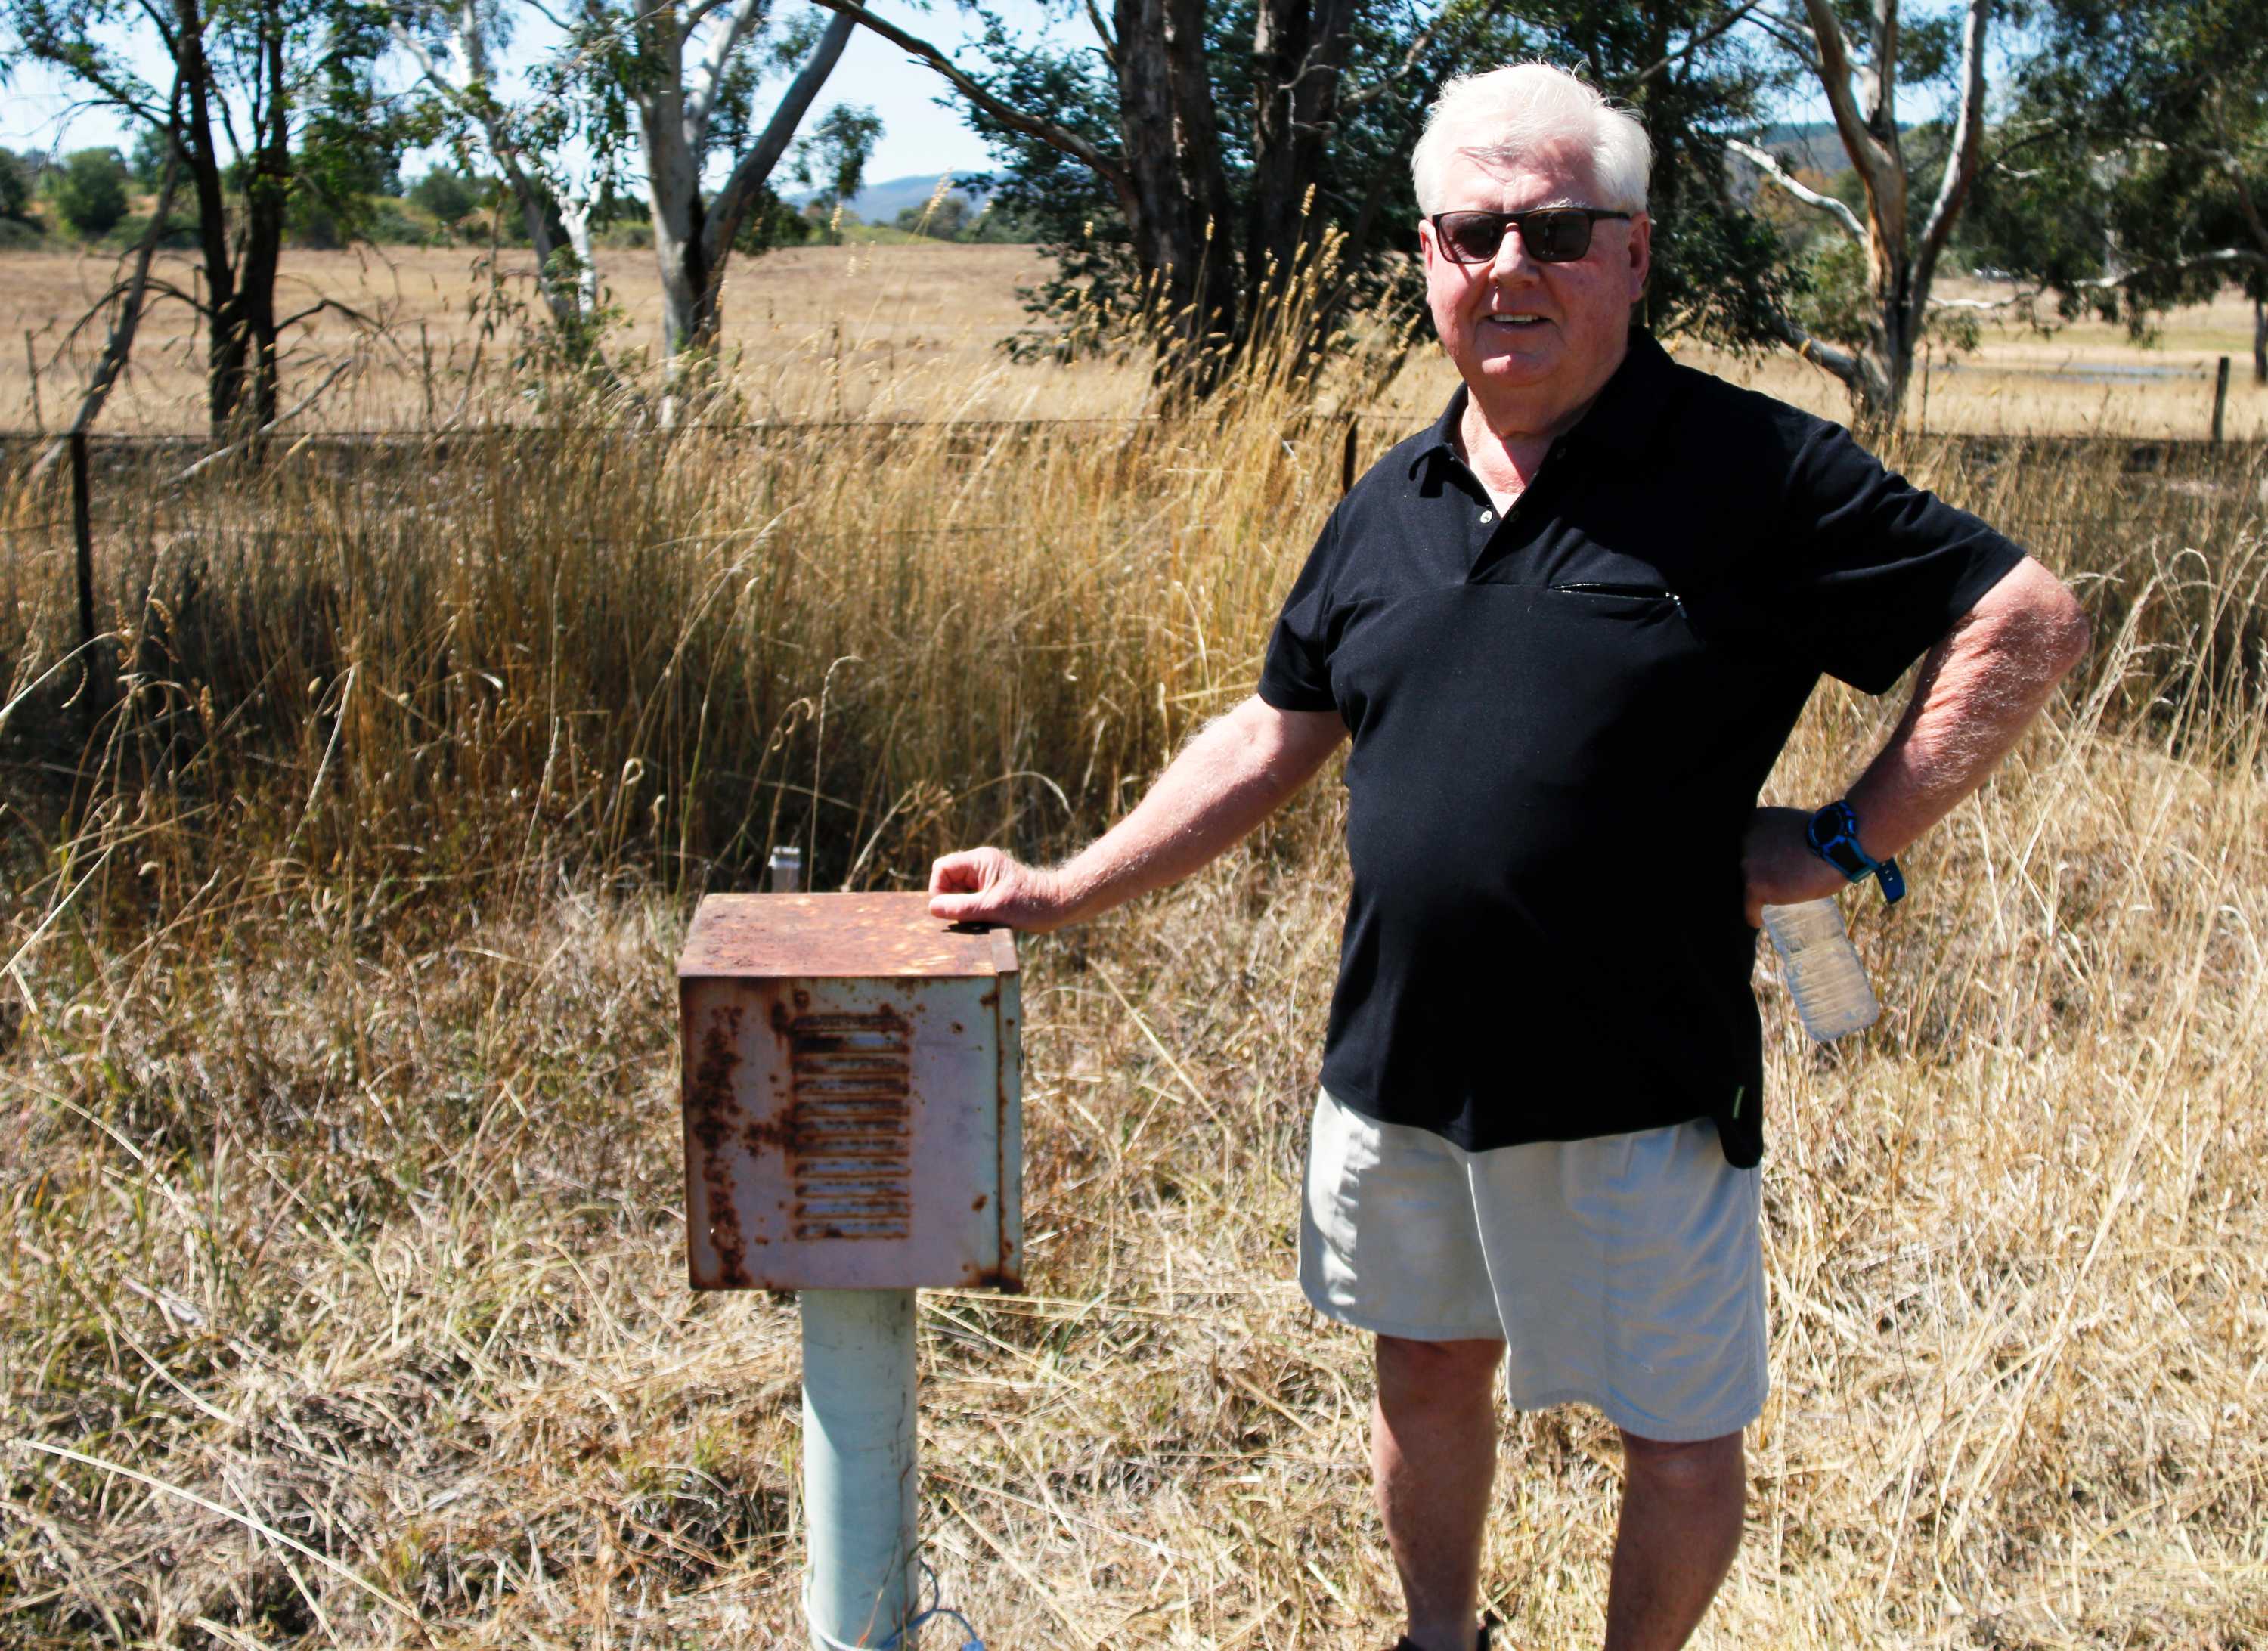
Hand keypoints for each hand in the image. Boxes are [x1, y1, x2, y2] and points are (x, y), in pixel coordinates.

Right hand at [928, 847, 1079, 931]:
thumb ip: (960, 907)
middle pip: (947, 879)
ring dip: (962, 907)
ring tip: (980, 918)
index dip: (939, 889)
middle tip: (968, 915)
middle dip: (950, 900)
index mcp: (980, 861)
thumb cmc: (1031, 905)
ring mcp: (985, 878)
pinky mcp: (990, 890)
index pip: (942, 868)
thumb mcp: (992, 908)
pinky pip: (969, 899)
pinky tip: (985, 919)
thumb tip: (932, 908)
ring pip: (956, 891)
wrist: (1059, 906)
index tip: (950, 909)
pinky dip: (971, 910)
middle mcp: (980, 865)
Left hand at [1740, 806, 1846, 927]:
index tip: (1764, 868)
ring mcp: (1747, 863)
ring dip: (1757, 892)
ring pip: (1747, 884)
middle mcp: (1744, 840)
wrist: (1838, 846)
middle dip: (1755, 873)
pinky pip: (1749, 908)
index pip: (1745, 846)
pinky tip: (1757, 921)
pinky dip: (1753, 916)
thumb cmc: (1826, 836)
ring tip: (1770, 899)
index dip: (1754, 859)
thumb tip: (1779, 848)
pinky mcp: (1755, 885)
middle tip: (1773, 882)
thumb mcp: (1793, 824)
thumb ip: (1778, 834)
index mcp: (1754, 821)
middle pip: (1743, 865)